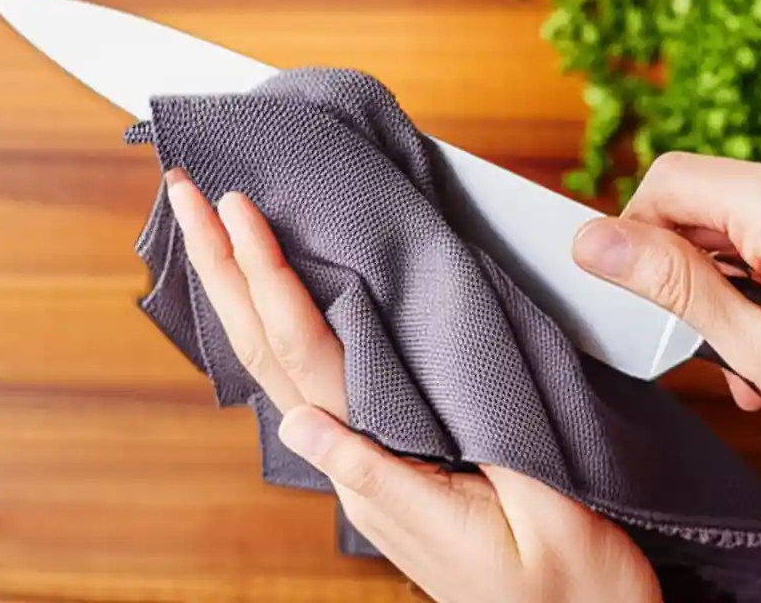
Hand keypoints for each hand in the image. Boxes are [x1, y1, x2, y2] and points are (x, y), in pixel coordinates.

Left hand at [164, 169, 659, 602]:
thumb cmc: (572, 587)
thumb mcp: (528, 525)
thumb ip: (406, 480)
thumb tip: (311, 426)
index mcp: (389, 479)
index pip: (312, 364)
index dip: (273, 284)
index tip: (242, 215)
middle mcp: (363, 471)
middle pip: (273, 360)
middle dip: (226, 274)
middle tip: (188, 196)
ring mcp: (372, 470)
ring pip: (287, 372)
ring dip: (246, 298)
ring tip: (215, 234)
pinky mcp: (394, 466)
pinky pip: (323, 387)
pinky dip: (287, 333)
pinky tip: (278, 304)